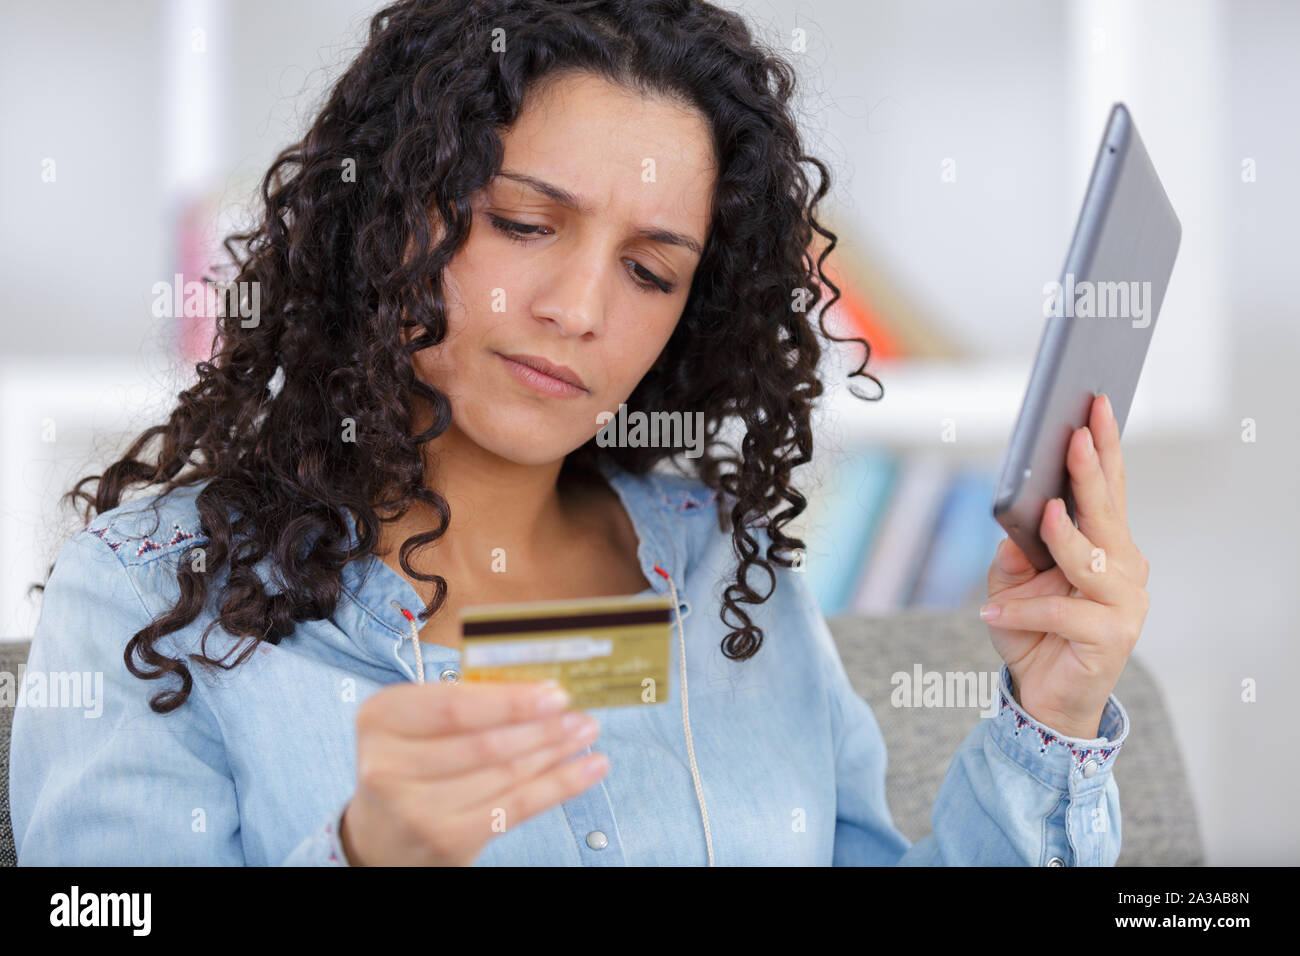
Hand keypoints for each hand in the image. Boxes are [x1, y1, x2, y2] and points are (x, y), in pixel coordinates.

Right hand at [339, 679, 606, 865]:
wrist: (382, 835)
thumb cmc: (410, 764)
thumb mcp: (418, 724)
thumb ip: (467, 702)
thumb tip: (541, 687)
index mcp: (380, 719)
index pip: (455, 706)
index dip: (511, 701)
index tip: (554, 692)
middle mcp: (388, 766)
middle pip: (485, 742)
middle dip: (542, 726)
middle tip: (580, 713)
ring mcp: (416, 809)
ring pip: (506, 772)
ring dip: (556, 750)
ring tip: (585, 732)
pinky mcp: (447, 840)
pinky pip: (518, 806)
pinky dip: (561, 784)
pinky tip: (589, 767)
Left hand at [982, 393, 1149, 738]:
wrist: (1041, 695)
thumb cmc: (1030, 630)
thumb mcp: (1010, 580)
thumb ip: (1017, 548)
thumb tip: (1018, 517)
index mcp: (1107, 546)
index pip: (1108, 488)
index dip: (1103, 446)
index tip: (1095, 404)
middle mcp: (1125, 568)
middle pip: (1106, 512)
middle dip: (1090, 470)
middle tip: (1075, 435)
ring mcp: (1125, 604)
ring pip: (1089, 560)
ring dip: (1062, 538)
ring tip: (1042, 513)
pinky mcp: (1112, 637)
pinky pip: (1060, 610)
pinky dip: (1023, 608)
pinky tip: (992, 611)